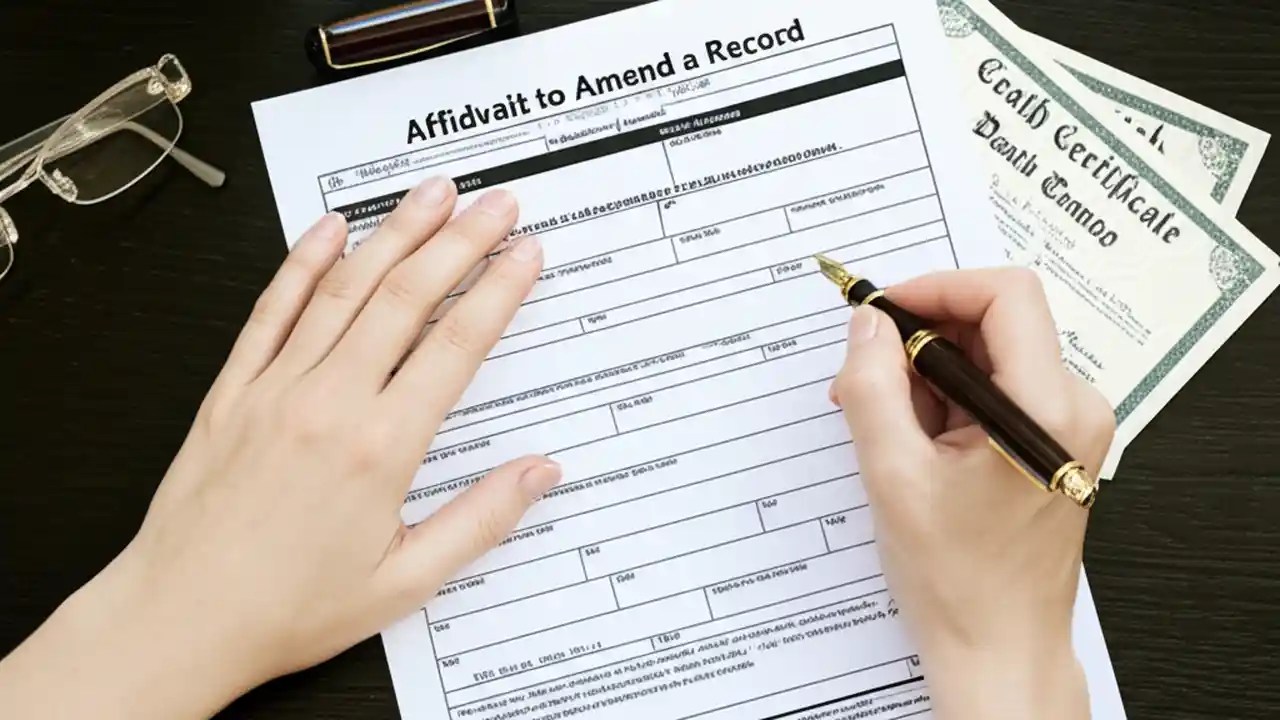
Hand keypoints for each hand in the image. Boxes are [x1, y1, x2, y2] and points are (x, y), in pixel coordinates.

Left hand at [0, 178, 559, 719]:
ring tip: (431, 194)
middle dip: (460, 241)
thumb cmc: (289, 608)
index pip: (456, 346)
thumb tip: (539, 474)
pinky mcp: (233, 390)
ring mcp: (276, 388)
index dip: (498, 290)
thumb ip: (480, 520)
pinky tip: (328, 229)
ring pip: (345, 289)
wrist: (182, 618)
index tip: (523, 253)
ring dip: (394, 234)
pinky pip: (272, 310)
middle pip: (407, 298)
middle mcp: (329, 404)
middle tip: (495, 204)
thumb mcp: (405, 582)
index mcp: (380, 449)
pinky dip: (303, 264)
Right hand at [831, 269, 1113, 719]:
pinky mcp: (1050, 443)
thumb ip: (873, 387)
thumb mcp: (893, 476)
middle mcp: (1073, 409)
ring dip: (925, 373)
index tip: (883, 311)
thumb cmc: (957, 580)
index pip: (1006, 295)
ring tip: (878, 418)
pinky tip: (907, 438)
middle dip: (920, 337)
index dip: (938, 288)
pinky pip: (994, 391)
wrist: (999, 647)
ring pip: (990, 356)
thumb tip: (867, 324)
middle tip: (862, 372)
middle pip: (996, 322)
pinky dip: (944, 400)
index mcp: (1047, 411)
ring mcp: (1066, 427)